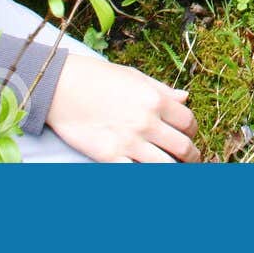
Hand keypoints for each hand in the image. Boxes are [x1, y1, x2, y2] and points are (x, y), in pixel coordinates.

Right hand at [45, 54, 199, 161]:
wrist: (61, 86)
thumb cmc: (98, 78)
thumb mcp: (135, 77)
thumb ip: (162, 90)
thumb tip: (185, 98)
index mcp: (156, 99)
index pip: (189, 121)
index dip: (193, 131)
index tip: (188, 135)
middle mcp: (147, 122)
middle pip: (183, 148)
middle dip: (190, 156)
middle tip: (188, 160)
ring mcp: (129, 141)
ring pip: (166, 167)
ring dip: (174, 171)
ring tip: (173, 170)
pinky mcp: (109, 157)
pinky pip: (136, 175)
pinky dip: (146, 177)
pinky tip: (147, 173)